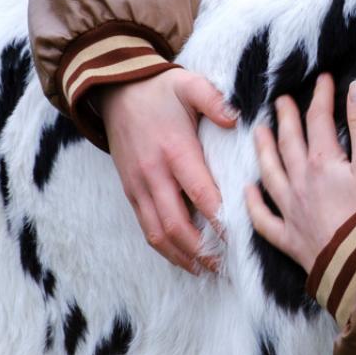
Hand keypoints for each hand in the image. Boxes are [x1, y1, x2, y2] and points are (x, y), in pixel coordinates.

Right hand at [98, 67, 238, 272]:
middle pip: (177, 224)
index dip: (219, 220)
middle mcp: (153, 174)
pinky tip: (184, 257)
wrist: (115, 91)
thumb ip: (213, 99)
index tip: (240, 237)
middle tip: (227, 264)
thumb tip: (236, 120)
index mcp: (174, 150)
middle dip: (202, 249)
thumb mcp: (189, 84)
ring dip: (182, 256)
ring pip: (158, 234)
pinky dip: (165, 248)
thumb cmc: (159, 89)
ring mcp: (138, 186)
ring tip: (207, 270)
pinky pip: (146, 228)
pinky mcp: (130, 192)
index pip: (200, 194)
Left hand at [246, 74, 355, 272]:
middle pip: (289, 142)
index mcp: (323, 161)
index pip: (318, 120)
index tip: (324, 80)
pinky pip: (264, 219)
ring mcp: (291, 210)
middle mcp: (300, 182)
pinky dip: (254, 204)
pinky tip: (248, 191)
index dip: (321, 97)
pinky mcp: (290, 238)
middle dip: (286, 118)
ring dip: (264, 151)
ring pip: (271, 174)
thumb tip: (355, 88)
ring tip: (258, 133)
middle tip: (281, 101)